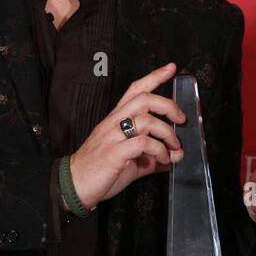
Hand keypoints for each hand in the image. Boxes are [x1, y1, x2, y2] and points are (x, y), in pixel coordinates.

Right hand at [69, 63, 185, 208]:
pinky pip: (142, 143)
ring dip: (167, 133)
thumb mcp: (131, 162)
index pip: (135, 90)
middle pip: (144, 98)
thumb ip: (151, 157)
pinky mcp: (114, 153)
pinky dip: (159, 150)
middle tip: (181, 119)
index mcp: (116, 120)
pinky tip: (163, 160)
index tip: (171, 68)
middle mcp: (113, 123)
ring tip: (174, 148)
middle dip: (168, 105)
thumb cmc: (100, 172)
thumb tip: (173, 158)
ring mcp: (113, 137)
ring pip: (146, 120)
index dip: (154, 77)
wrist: (74, 187)